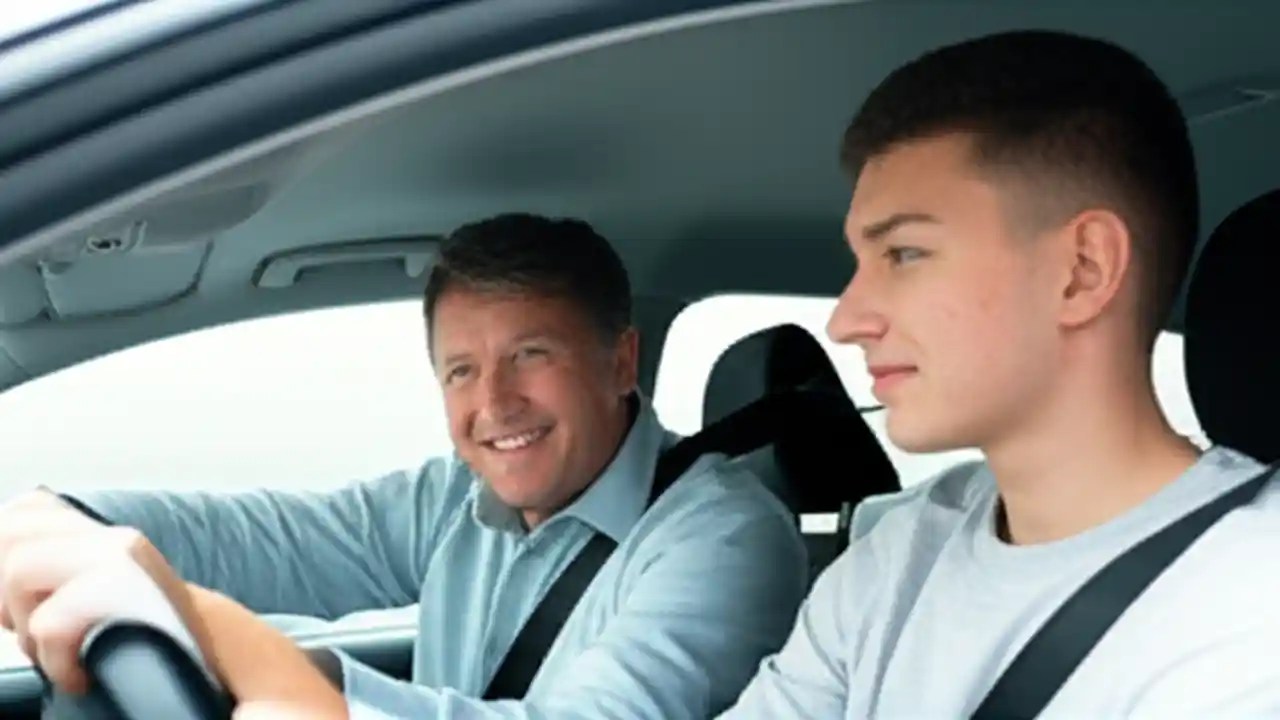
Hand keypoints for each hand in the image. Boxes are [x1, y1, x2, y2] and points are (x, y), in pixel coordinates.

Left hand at [0, 492, 207, 694]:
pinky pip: (48, 623)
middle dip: (4, 592)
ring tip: (61, 651)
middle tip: (33, 629)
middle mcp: (112, 537)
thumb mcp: (97, 592)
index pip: (25, 511)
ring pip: (17, 572)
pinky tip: (78, 672)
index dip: (2, 554)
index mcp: (101, 533)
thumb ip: (55, 565)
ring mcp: (120, 558)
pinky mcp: (122, 588)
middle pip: (10, 534)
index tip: (15, 603)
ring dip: (27, 630)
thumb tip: (3, 569)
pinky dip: (54, 661)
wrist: (209, 658)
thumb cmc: (143, 638)